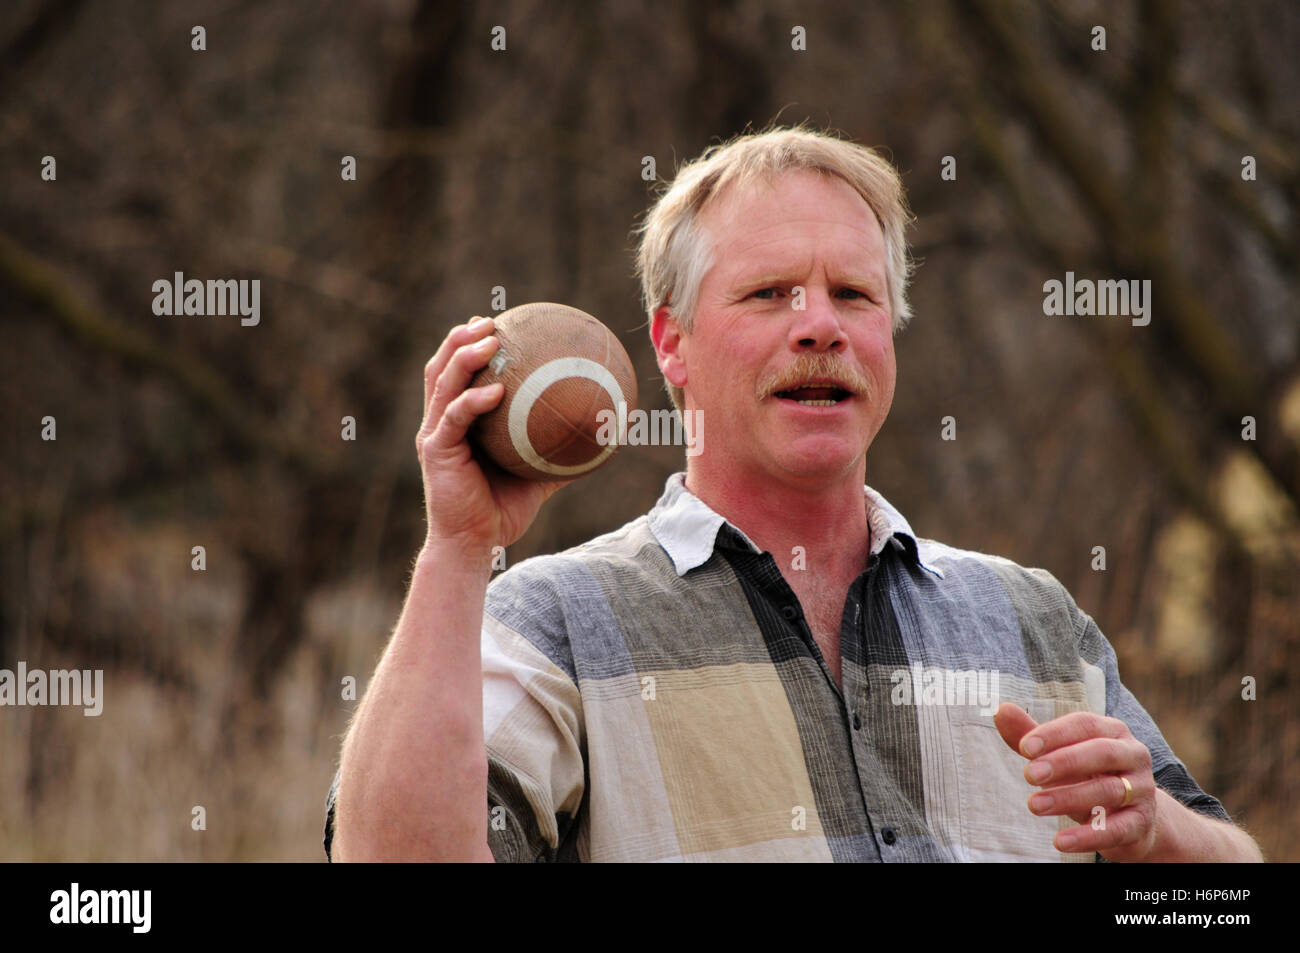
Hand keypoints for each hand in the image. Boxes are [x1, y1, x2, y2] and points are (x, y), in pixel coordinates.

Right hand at [418, 316, 570, 553]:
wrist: (475, 545)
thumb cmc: (503, 510)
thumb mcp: (539, 476)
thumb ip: (561, 453)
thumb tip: (605, 438)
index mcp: (458, 422)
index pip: (458, 374)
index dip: (470, 345)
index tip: (496, 324)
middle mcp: (440, 422)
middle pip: (442, 367)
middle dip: (461, 338)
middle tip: (489, 321)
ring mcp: (435, 435)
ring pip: (442, 383)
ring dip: (463, 357)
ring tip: (488, 340)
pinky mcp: (436, 452)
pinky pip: (454, 419)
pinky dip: (472, 402)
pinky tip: (494, 393)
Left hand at [993, 702, 1158, 860]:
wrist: (1132, 818)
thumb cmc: (1088, 776)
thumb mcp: (1059, 755)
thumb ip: (1031, 734)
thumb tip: (1000, 710)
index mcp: (1112, 731)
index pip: (1085, 724)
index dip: (1054, 734)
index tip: (1024, 747)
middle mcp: (1133, 755)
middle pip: (1101, 752)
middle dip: (1063, 762)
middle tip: (1029, 775)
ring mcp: (1141, 790)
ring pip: (1107, 791)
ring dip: (1068, 798)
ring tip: (1033, 805)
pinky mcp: (1142, 823)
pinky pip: (1117, 829)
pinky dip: (1088, 836)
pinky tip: (1060, 841)